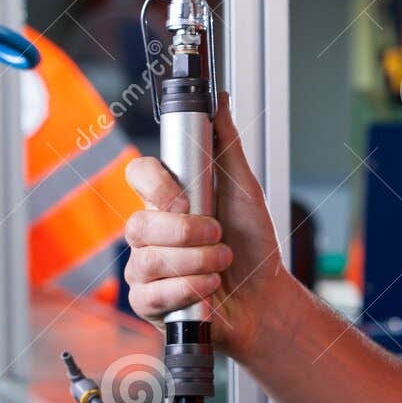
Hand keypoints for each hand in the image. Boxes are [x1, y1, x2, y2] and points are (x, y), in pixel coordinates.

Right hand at [123, 94, 288, 359]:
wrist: (264, 297)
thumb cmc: (252, 245)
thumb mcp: (245, 190)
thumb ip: (227, 145)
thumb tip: (219, 100)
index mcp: (167, 199)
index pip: (138, 175)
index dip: (155, 185)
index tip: (185, 199)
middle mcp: (150, 232)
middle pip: (137, 223)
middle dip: (185, 232)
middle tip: (218, 235)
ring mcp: (145, 268)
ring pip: (146, 261)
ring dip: (194, 263)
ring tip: (221, 264)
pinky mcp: (147, 302)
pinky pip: (149, 295)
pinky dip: (187, 290)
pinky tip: (208, 289)